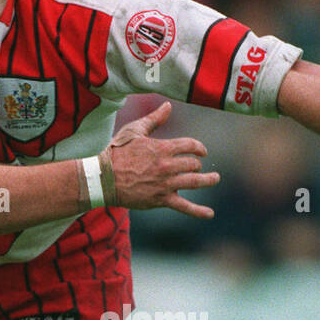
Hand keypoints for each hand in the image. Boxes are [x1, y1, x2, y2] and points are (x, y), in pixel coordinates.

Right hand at [107, 100, 219, 218]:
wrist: (104, 177)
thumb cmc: (117, 152)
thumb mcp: (135, 130)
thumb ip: (154, 119)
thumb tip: (168, 106)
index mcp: (162, 148)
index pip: (190, 146)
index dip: (199, 148)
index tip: (201, 152)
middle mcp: (167, 166)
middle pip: (193, 165)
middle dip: (197, 165)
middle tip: (197, 167)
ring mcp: (165, 184)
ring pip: (195, 182)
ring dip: (208, 180)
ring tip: (214, 179)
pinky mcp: (161, 200)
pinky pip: (184, 207)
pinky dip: (198, 211)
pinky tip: (210, 214)